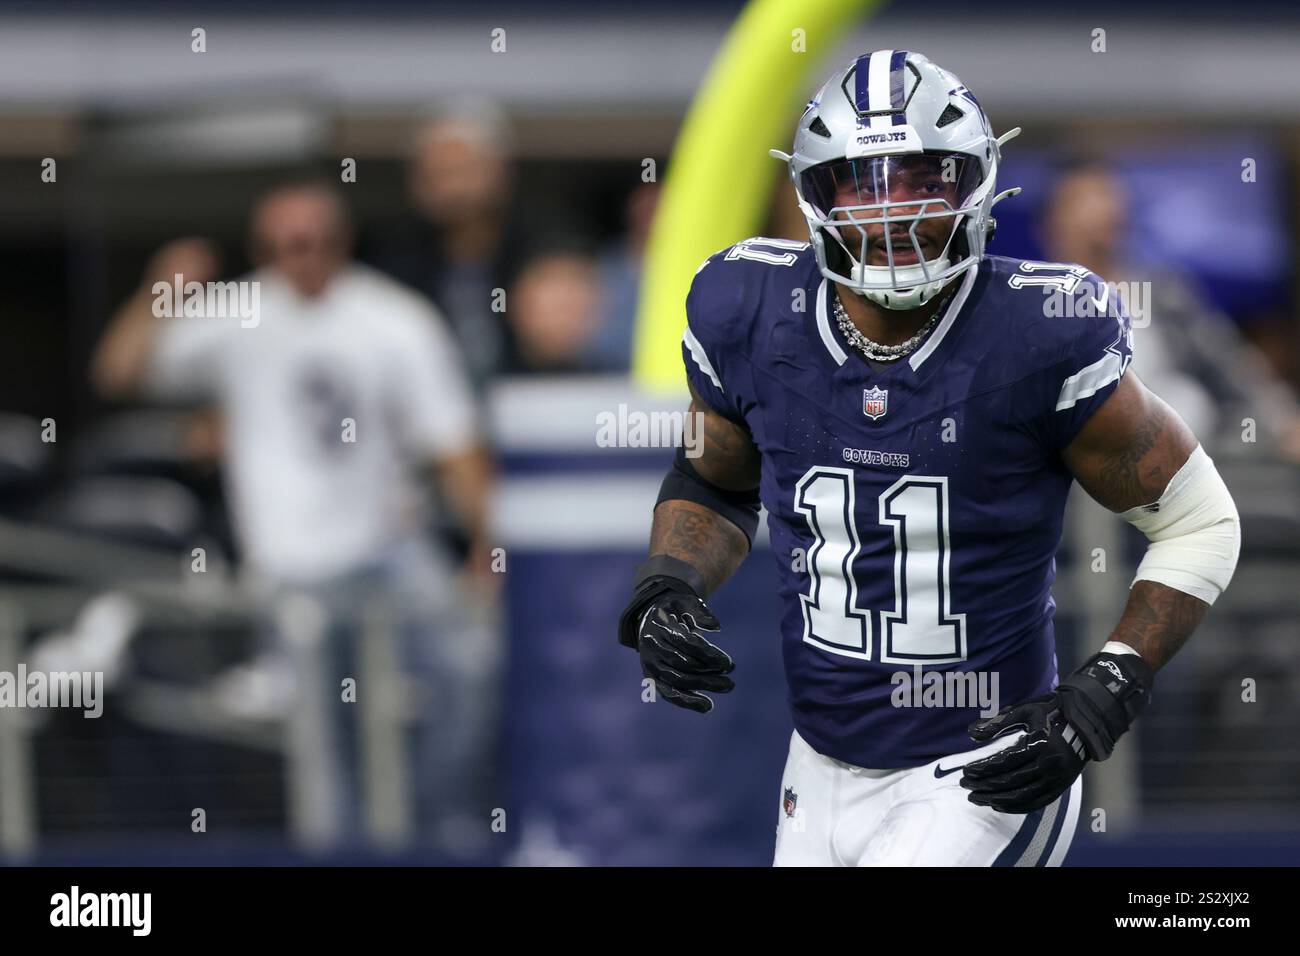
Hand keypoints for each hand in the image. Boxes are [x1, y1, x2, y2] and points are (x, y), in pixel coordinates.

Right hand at [618, 576, 733, 712]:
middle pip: (683, 664)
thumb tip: (715, 626)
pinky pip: (668, 693)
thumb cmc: (675, 609)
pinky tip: (707, 706)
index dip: (709, 654)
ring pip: (677, 681)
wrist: (651, 619)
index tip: (729, 663)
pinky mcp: (652, 677)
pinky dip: (687, 701)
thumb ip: (700, 612)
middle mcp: (652, 647)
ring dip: (703, 687)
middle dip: (710, 672)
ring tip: (727, 687)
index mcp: (661, 626)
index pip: (687, 643)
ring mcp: (650, 664)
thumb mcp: (686, 602)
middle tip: (731, 676)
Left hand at [959, 650, 1153, 813]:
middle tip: (965, 785)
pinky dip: (1016, 806)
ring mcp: (1057, 778)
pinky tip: (998, 804)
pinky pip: (1036, 802)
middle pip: (1011, 781)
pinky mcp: (1061, 786)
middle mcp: (1049, 764)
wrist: (1087, 720)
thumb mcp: (1024, 710)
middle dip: (985, 785)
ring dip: (996, 799)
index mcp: (1039, 743)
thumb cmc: (1051, 711)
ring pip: (1022, 795)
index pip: (1004, 762)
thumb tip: (971, 734)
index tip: (965, 771)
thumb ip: (997, 723)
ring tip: (976, 798)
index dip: (983, 769)